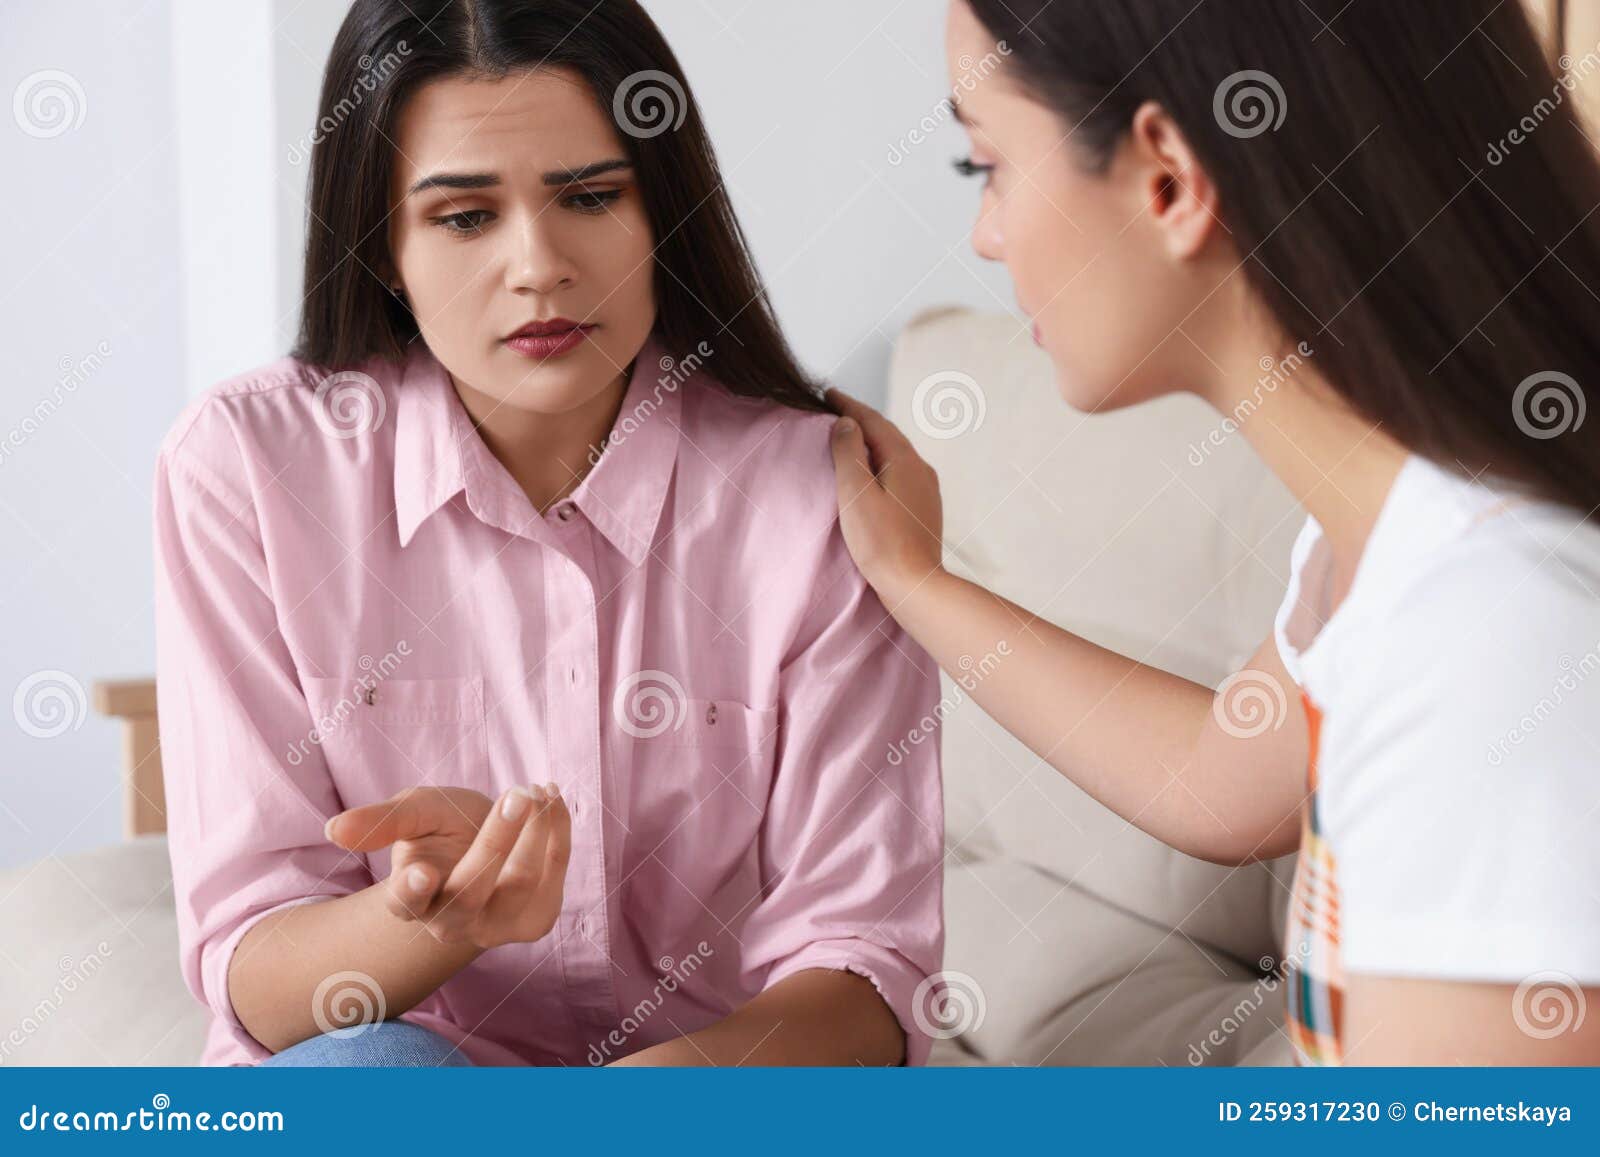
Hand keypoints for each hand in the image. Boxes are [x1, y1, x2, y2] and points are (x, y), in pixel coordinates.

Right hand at [325, 783, 570, 949]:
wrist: (491, 839)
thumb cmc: (445, 826)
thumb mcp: (416, 811)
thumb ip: (382, 820)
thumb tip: (334, 829)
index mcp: (410, 899)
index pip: (406, 903)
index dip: (412, 890)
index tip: (420, 871)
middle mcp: (450, 923)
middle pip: (471, 891)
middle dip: (498, 839)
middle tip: (519, 793)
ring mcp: (494, 928)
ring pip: (520, 884)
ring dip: (537, 830)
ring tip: (538, 788)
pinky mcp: (534, 921)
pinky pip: (552, 879)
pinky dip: (558, 835)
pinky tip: (554, 802)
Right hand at [826, 388, 944, 603]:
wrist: (915, 585)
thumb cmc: (882, 543)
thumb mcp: (855, 493)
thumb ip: (849, 453)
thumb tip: (847, 423)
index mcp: (904, 461)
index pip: (873, 422)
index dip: (849, 406)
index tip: (828, 393)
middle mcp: (921, 470)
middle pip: (887, 435)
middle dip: (861, 421)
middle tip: (835, 411)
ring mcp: (926, 491)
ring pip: (894, 455)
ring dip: (871, 443)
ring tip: (848, 439)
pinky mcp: (923, 510)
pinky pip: (899, 474)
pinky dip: (880, 464)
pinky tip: (870, 475)